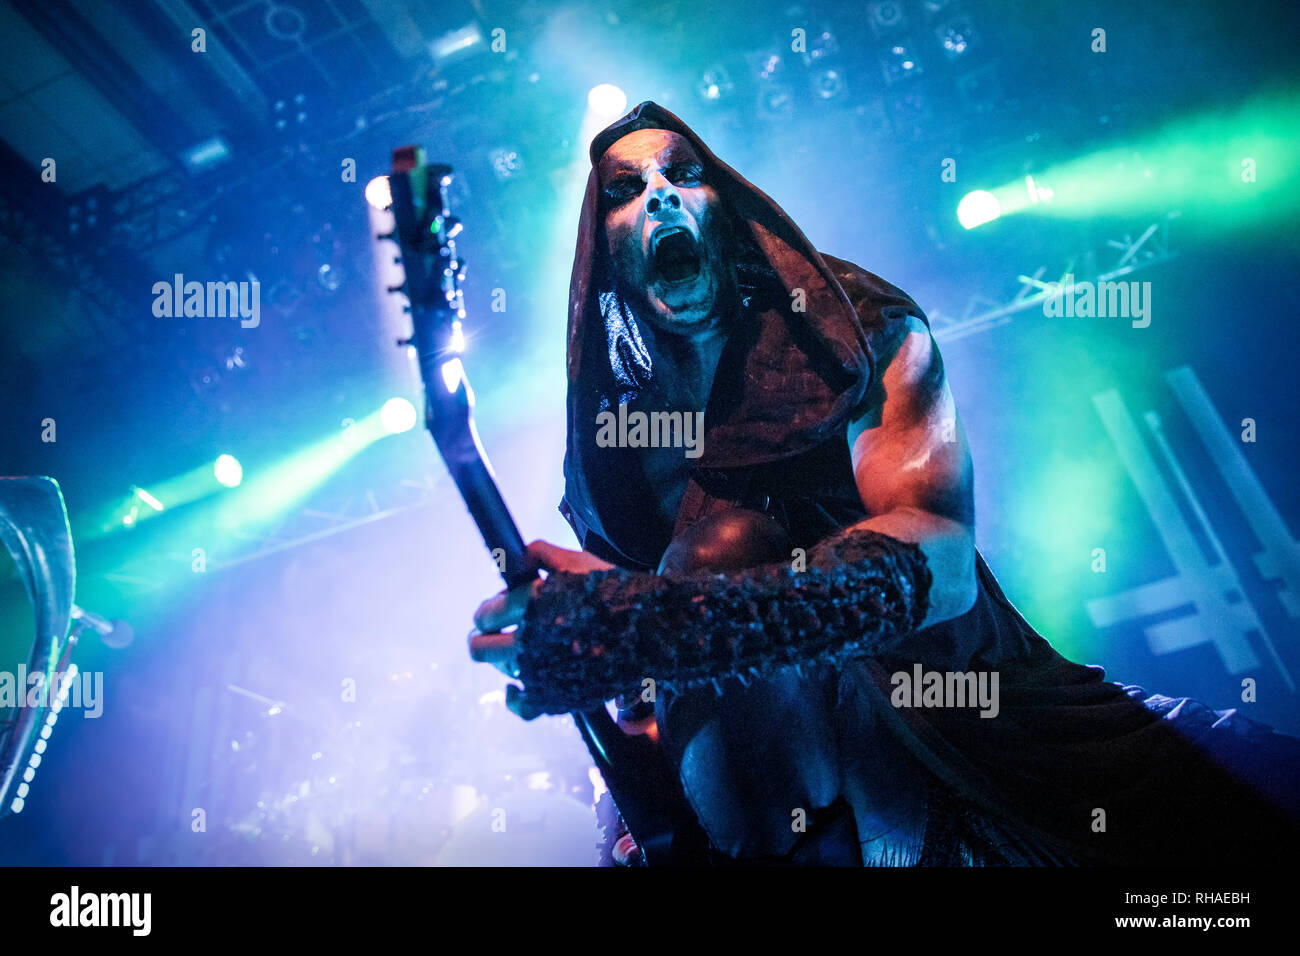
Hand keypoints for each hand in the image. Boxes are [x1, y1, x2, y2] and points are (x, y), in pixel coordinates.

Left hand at [468, 540, 614, 718]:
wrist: (654, 628)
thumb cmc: (617, 590)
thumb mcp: (579, 561)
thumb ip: (541, 554)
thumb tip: (514, 559)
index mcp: (534, 601)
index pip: (489, 612)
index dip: (487, 611)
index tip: (492, 611)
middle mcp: (533, 638)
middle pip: (482, 647)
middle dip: (481, 637)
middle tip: (488, 632)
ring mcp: (545, 671)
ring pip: (503, 670)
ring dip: (500, 660)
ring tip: (511, 650)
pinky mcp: (560, 695)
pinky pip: (525, 705)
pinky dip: (515, 698)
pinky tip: (513, 689)